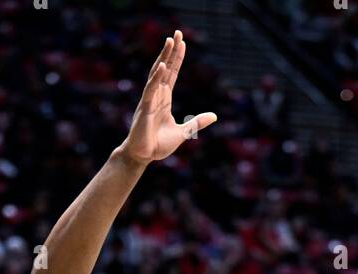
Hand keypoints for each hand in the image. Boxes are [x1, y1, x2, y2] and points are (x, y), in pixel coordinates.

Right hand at [119, 31, 216, 164]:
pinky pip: (151, 89)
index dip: (177, 59)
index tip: (183, 43)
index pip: (172, 74)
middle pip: (164, 68)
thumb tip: (214, 116)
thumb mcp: (184, 132)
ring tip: (169, 40)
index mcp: (164, 99)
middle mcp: (156, 95)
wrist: (143, 157)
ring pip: (156, 73)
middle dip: (171, 51)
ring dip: (163, 57)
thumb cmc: (158, 145)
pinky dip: (156, 77)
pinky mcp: (144, 108)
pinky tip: (161, 66)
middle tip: (177, 32)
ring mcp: (149, 100)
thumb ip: (197, 123)